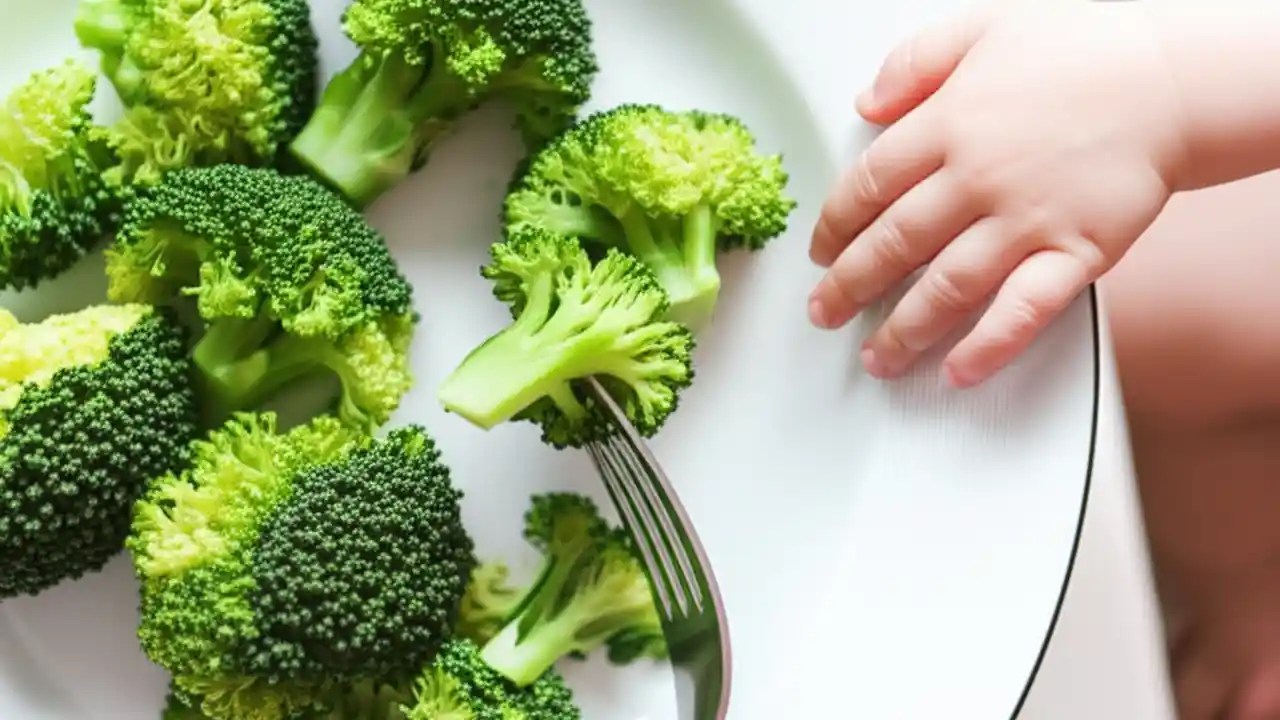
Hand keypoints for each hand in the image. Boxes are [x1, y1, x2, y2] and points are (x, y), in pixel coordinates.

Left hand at [808, 0, 1187, 387]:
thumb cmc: (1086, 48)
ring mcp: (1027, 220)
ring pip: (946, 287)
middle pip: (893, 245)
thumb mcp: (982, 27)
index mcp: (949, 125)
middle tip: (826, 313)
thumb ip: (914, 64)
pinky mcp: (1076, 252)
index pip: (867, 186)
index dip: (834, 226)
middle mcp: (979, 178)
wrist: (1175, 76)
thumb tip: (865, 106)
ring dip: (903, 331)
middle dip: (849, 287)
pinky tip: (957, 372)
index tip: (821, 251)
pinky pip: (1022, 312)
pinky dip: (986, 348)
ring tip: (877, 358)